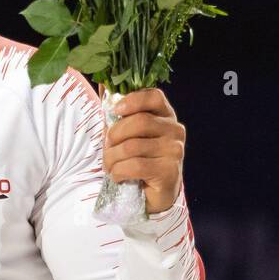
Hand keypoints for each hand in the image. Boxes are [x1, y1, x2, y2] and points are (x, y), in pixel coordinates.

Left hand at [102, 86, 184, 214]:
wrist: (151, 196)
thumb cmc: (137, 160)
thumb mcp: (127, 134)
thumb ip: (119, 113)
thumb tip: (103, 83)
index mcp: (165, 116)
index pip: (154, 96)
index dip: (132, 100)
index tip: (116, 110)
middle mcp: (175, 130)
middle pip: (139, 121)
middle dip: (114, 136)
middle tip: (107, 149)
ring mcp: (175, 151)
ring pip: (132, 146)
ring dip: (112, 159)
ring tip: (110, 166)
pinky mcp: (170, 171)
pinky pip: (135, 166)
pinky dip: (118, 172)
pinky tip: (118, 176)